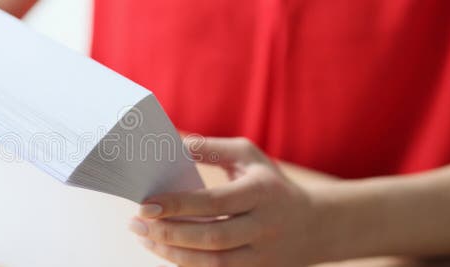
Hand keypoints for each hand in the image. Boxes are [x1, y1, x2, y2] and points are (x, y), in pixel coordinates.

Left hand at [129, 137, 324, 266]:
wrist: (314, 226)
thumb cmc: (270, 183)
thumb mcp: (248, 156)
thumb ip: (211, 148)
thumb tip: (173, 145)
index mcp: (262, 192)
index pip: (214, 202)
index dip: (177, 205)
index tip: (145, 204)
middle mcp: (264, 227)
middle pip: (211, 238)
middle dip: (168, 233)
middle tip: (135, 224)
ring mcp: (262, 255)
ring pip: (212, 264)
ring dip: (172, 253)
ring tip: (144, 238)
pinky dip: (187, 264)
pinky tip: (165, 250)